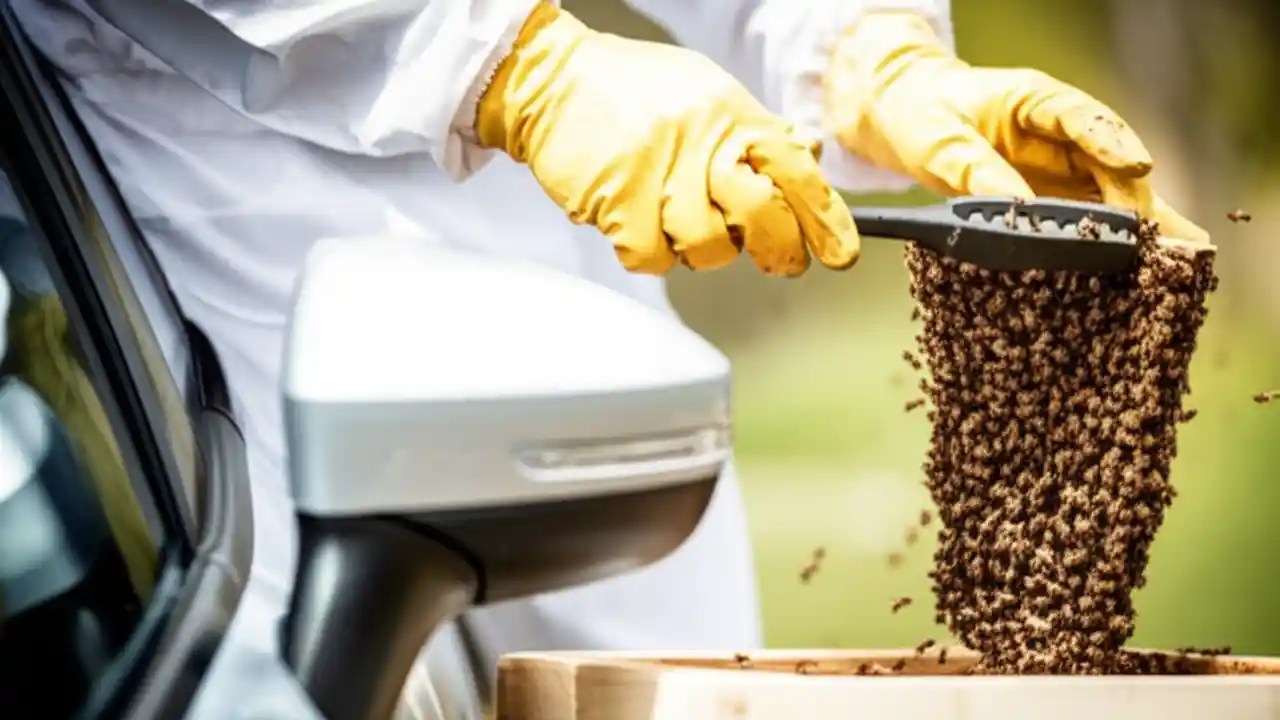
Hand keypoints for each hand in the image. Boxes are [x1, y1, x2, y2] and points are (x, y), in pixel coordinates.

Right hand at [477, 3, 860, 275]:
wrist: (551, 80)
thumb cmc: (631, 91)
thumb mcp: (705, 92)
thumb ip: (754, 129)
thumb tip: (808, 161)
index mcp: (729, 111)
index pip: (795, 168)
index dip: (825, 217)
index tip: (840, 252)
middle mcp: (700, 139)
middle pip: (762, 214)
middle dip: (777, 249)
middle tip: (779, 261)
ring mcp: (658, 171)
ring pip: (709, 247)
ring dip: (702, 250)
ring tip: (683, 225)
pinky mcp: (618, 202)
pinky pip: (653, 258)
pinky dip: (650, 253)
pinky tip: (640, 225)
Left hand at [824, 12, 1207, 242]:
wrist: (909, 113)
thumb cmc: (925, 118)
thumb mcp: (941, 145)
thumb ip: (978, 172)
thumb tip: (1018, 212)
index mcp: (1035, 101)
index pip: (1081, 116)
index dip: (1110, 142)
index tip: (1137, 167)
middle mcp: (1062, 132)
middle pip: (1109, 163)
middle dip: (1135, 200)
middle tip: (1154, 239)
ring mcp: (1065, 164)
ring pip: (1113, 194)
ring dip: (1139, 227)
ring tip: (1175, 261)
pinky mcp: (1059, 195)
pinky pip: (1094, 216)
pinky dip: (1116, 240)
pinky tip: (1149, 269)